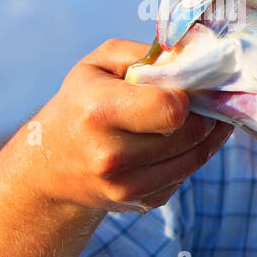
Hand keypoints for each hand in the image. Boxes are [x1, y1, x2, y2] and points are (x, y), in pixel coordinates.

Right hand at [27, 39, 231, 213]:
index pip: (172, 109)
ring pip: (197, 156)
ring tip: (193, 119)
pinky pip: (187, 175)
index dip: (186, 97)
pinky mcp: (142, 202)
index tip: (181, 90)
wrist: (52, 161)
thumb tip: (194, 58)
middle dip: (201, 115)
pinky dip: (190, 157)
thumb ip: (148, 55)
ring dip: (205, 137)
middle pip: (191, 133)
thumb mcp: (101, 64)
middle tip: (199, 102)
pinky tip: (176, 143)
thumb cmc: (83, 101)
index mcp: (98, 112)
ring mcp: (126, 186)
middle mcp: (110, 156)